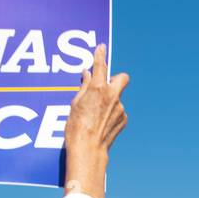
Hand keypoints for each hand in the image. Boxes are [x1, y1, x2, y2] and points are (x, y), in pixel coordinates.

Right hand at [63, 44, 128, 197]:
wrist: (88, 150)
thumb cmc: (76, 128)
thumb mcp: (75, 104)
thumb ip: (84, 87)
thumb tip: (87, 75)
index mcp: (98, 89)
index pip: (101, 65)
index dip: (100, 55)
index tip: (101, 48)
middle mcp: (113, 96)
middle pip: (122, 78)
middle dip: (115, 78)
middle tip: (105, 84)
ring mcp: (120, 108)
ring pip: (118, 97)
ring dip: (110, 99)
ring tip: (96, 112)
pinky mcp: (123, 120)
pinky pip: (118, 111)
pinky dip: (112, 113)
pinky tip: (101, 122)